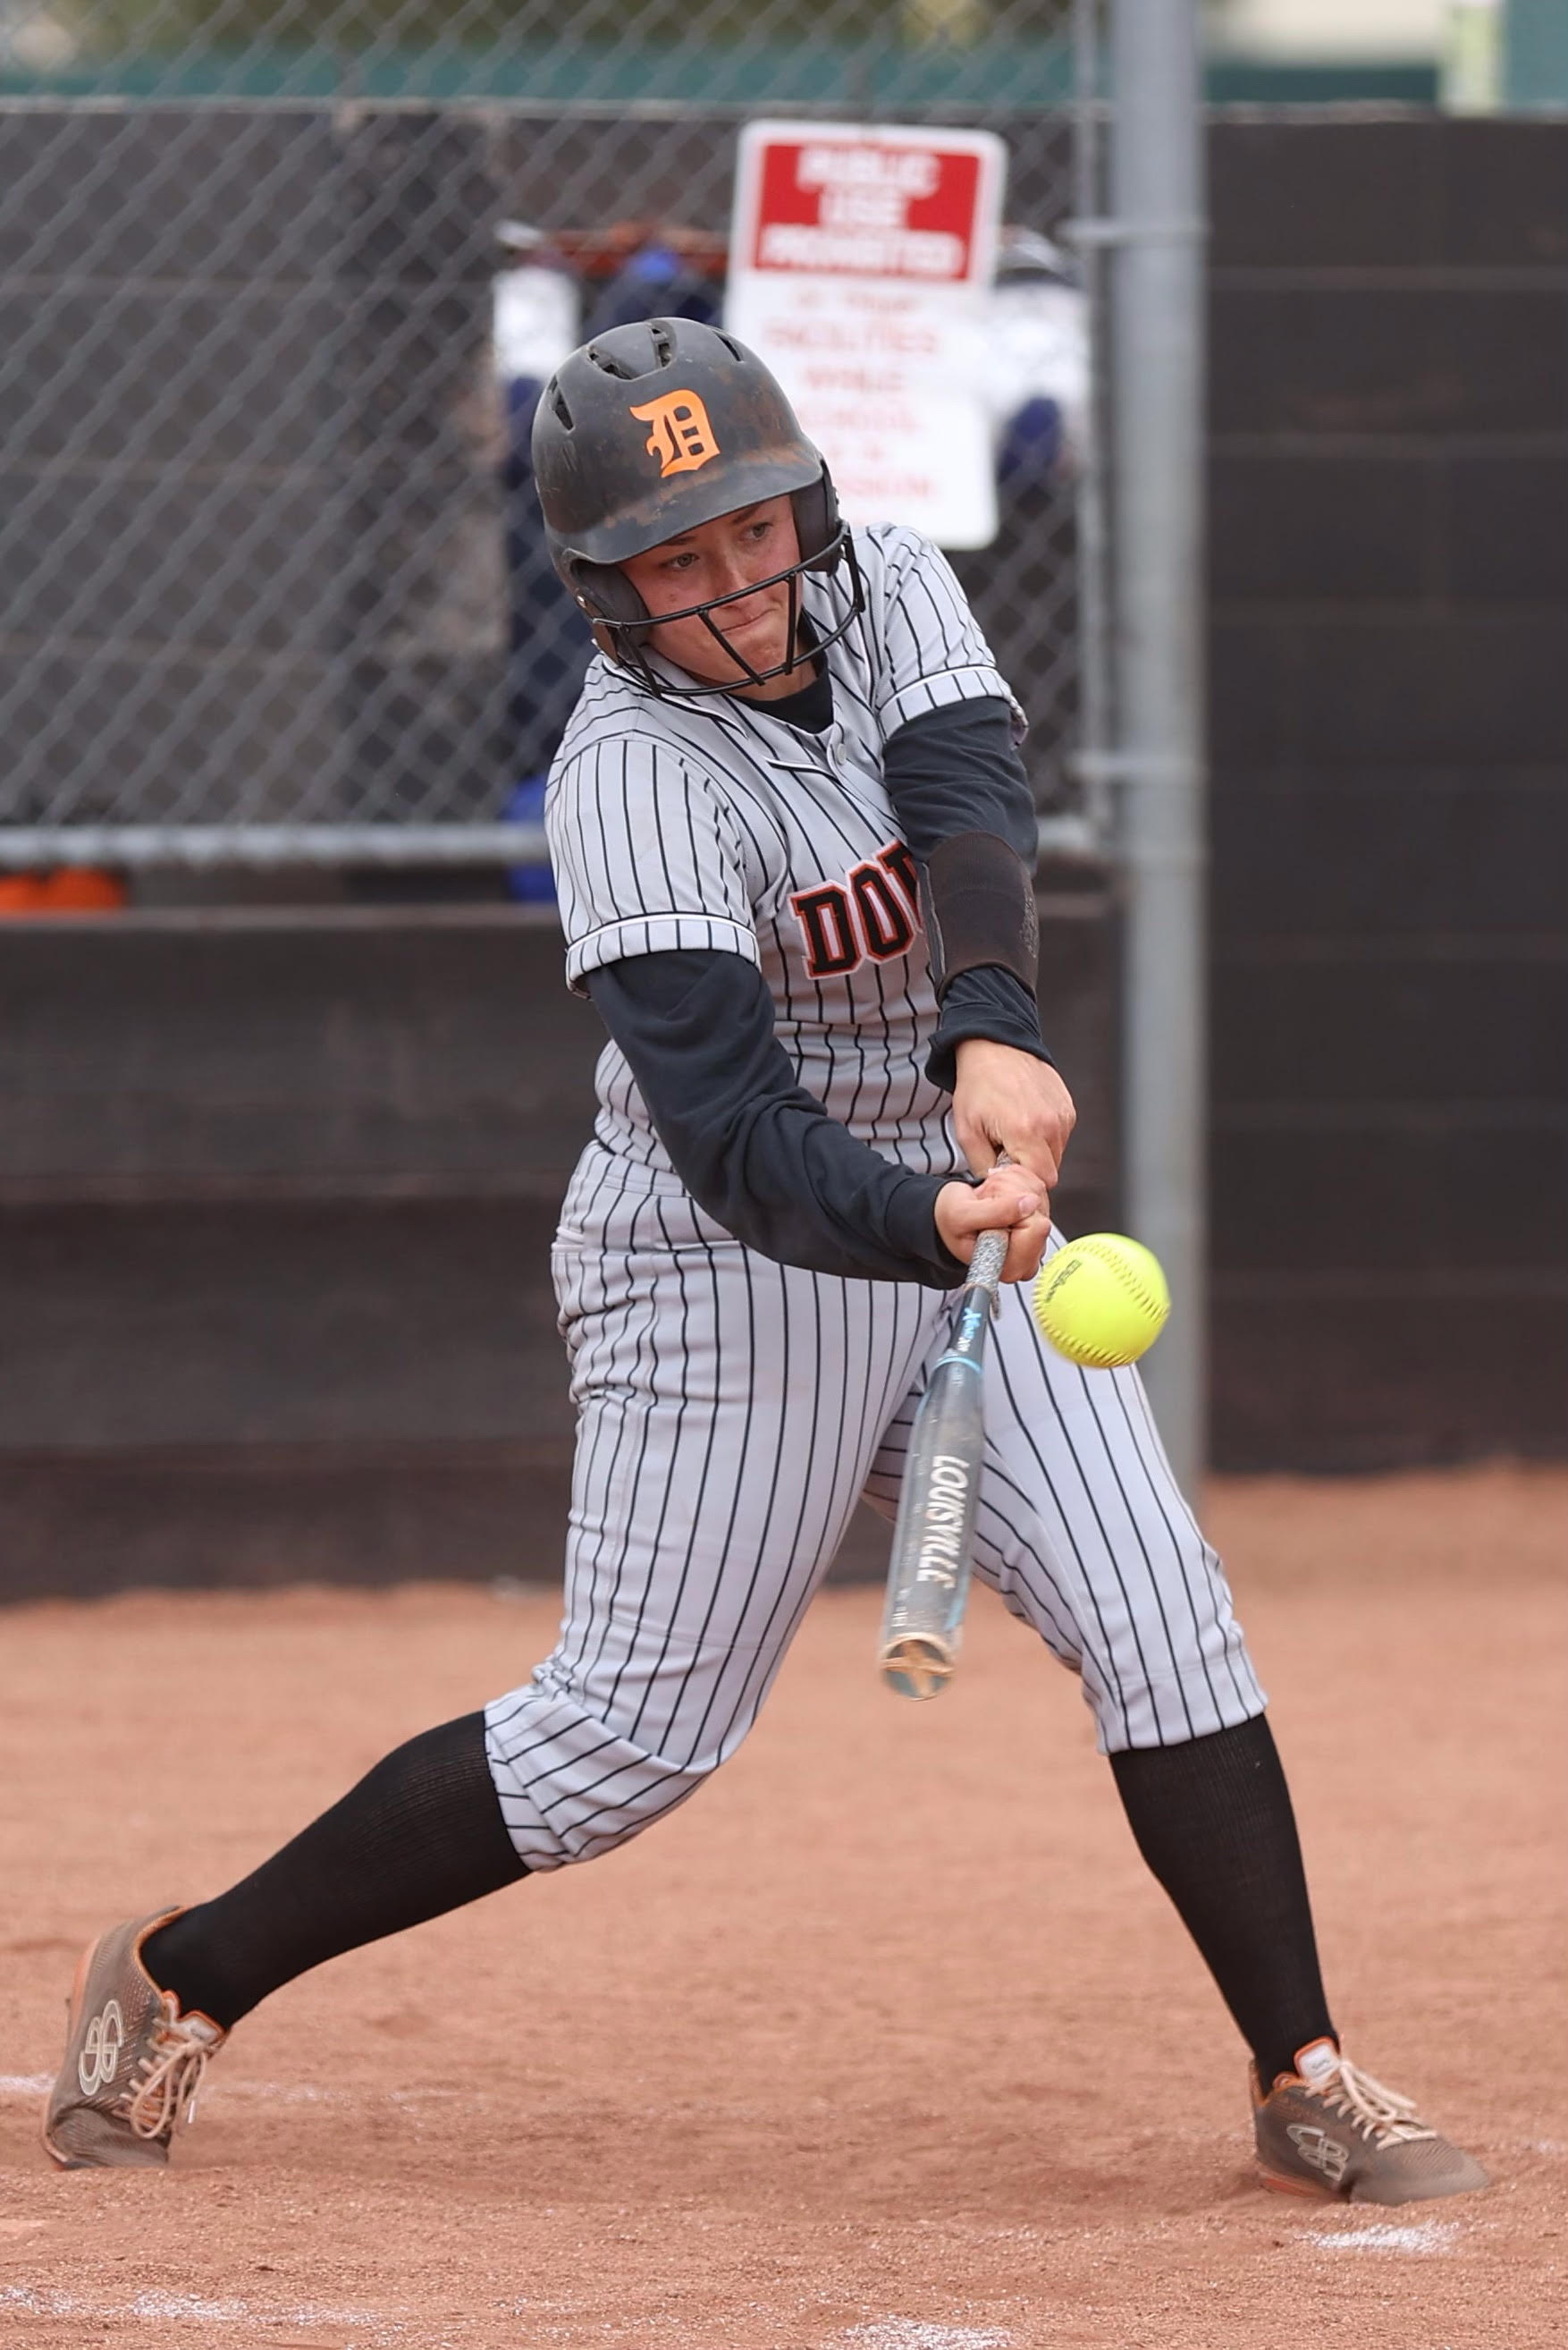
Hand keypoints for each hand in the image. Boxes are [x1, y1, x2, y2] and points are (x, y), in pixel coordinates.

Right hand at [934, 1160, 1051, 1284]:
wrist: (949, 1215)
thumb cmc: (951, 1222)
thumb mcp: (961, 1216)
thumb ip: (995, 1212)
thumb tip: (1030, 1202)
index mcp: (1010, 1265)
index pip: (1037, 1229)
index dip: (1013, 1210)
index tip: (990, 1210)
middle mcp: (1028, 1254)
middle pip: (1038, 1207)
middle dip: (1008, 1194)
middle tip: (985, 1202)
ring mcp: (1036, 1235)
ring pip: (1036, 1191)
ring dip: (1008, 1185)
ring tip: (987, 1198)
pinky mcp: (1038, 1215)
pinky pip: (1035, 1184)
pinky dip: (1014, 1180)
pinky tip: (997, 1192)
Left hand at [951, 1039, 1076, 1192]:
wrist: (994, 1047)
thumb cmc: (978, 1085)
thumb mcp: (967, 1131)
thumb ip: (983, 1167)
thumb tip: (996, 1187)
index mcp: (1025, 1132)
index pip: (1041, 1181)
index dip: (1023, 1183)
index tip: (1006, 1172)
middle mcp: (1051, 1124)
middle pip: (1051, 1171)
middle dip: (1029, 1169)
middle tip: (1006, 1151)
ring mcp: (1063, 1115)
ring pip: (1057, 1154)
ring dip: (1038, 1153)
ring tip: (1014, 1132)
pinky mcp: (1068, 1107)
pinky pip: (1061, 1136)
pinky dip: (1045, 1136)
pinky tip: (1026, 1120)